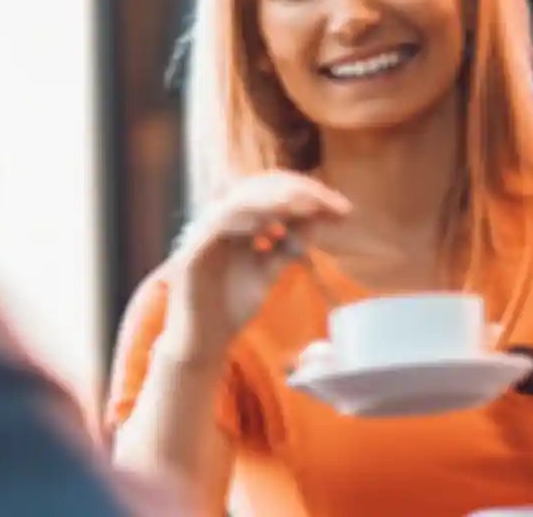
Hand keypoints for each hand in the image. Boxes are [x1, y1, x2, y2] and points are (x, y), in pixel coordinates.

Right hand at [157, 170, 350, 362]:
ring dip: (275, 202)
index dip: (306, 193)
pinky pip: (217, 229)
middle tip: (333, 204)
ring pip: (238, 204)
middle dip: (299, 192)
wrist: (203, 343)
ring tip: (307, 207)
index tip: (341, 208)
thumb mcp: (267, 272)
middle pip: (257, 190)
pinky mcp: (191, 255)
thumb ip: (287, 247)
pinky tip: (272, 228)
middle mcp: (217, 222)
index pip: (270, 192)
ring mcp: (202, 236)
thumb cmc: (231, 307)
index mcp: (235, 223)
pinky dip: (244, 221)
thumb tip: (317, 218)